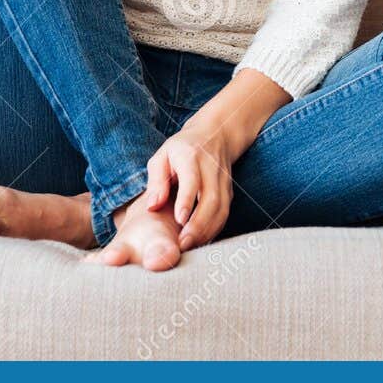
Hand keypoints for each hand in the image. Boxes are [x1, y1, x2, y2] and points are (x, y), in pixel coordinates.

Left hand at [144, 118, 238, 250]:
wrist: (215, 135)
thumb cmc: (180, 149)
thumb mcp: (162, 156)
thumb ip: (156, 181)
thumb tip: (152, 208)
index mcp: (191, 156)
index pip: (192, 180)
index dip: (187, 200)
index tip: (180, 220)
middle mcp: (211, 169)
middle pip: (211, 199)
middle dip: (198, 225)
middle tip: (182, 244)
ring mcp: (224, 182)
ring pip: (221, 210)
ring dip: (207, 231)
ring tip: (189, 247)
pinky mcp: (230, 192)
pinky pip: (225, 214)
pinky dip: (214, 230)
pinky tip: (201, 241)